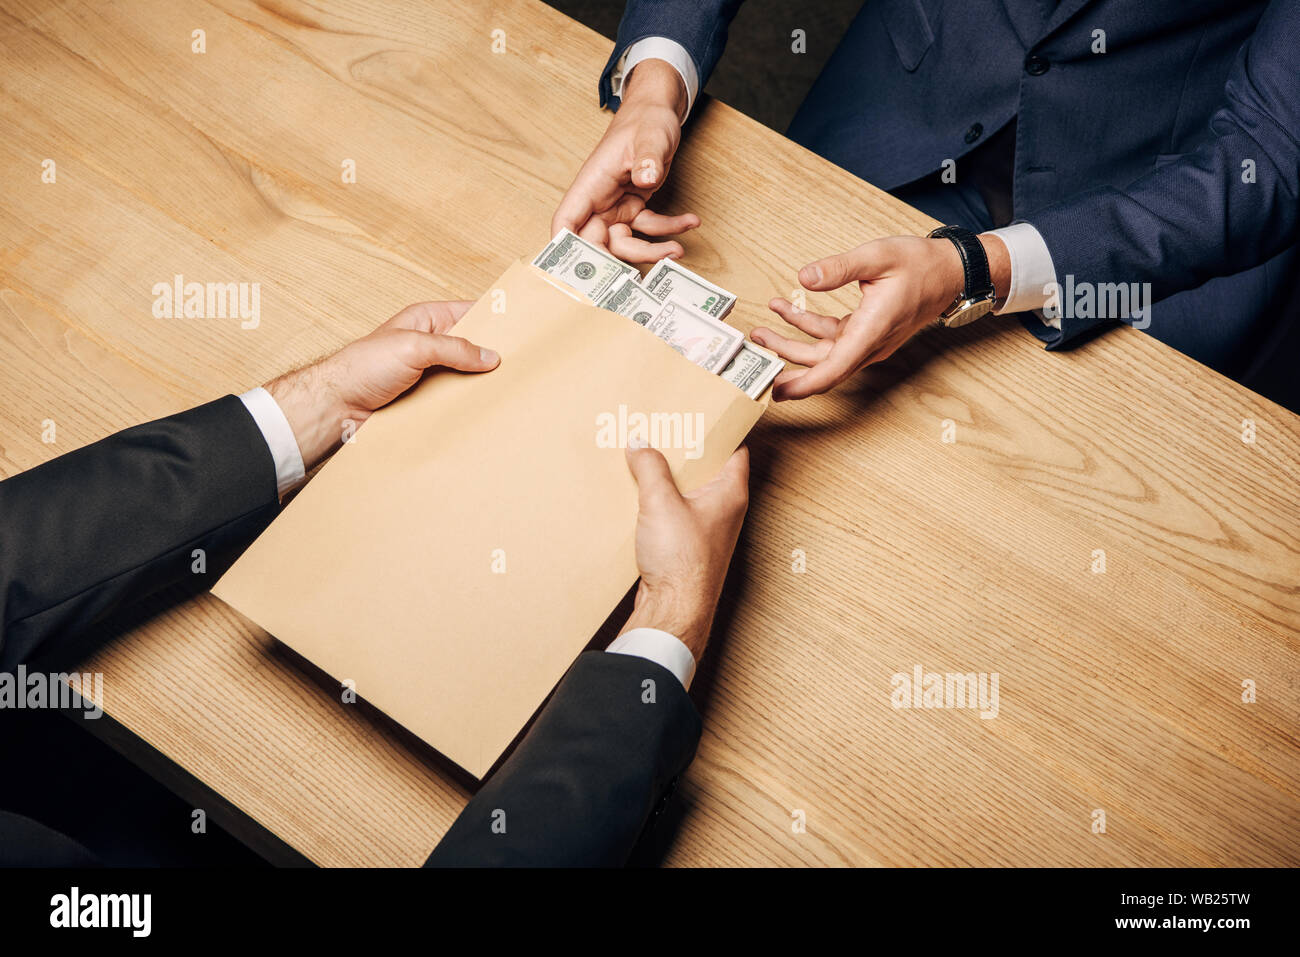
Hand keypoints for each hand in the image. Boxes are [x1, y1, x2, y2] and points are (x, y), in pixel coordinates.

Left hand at [266, 301, 499, 468]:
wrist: (336, 407)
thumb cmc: (362, 367)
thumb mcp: (414, 347)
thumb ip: (455, 348)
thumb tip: (490, 356)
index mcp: (426, 320)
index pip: (470, 312)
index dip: (495, 319)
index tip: (522, 328)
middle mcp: (429, 345)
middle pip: (472, 348)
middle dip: (492, 357)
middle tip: (522, 365)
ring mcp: (427, 373)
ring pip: (464, 377)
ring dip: (479, 386)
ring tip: (507, 391)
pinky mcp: (424, 399)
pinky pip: (452, 400)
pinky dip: (465, 406)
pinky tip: (482, 411)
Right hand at [551, 59, 699, 262]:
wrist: (657, 113)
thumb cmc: (645, 119)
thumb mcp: (650, 135)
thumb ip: (648, 156)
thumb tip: (645, 178)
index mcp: (591, 185)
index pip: (566, 221)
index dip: (564, 250)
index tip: (575, 275)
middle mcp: (598, 202)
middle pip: (595, 245)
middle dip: (615, 265)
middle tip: (639, 280)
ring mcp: (615, 209)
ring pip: (623, 246)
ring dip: (651, 252)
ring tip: (678, 250)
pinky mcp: (634, 210)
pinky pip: (648, 230)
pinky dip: (669, 231)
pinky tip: (690, 222)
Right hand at [618, 440, 749, 661]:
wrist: (674, 610)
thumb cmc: (682, 562)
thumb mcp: (661, 502)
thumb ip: (650, 468)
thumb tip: (640, 445)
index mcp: (730, 492)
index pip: (735, 448)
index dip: (720, 429)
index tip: (700, 411)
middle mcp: (723, 509)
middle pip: (707, 468)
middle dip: (684, 450)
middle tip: (662, 428)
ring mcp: (705, 528)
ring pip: (688, 491)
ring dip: (667, 477)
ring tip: (644, 455)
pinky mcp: (686, 544)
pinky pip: (674, 512)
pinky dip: (658, 500)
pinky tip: (636, 493)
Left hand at [752, 233, 1009, 399]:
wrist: (951, 273)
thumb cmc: (920, 265)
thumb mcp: (878, 256)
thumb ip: (839, 268)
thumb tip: (804, 279)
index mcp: (871, 331)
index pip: (832, 370)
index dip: (802, 385)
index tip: (775, 391)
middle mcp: (868, 343)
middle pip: (820, 366)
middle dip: (784, 362)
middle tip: (752, 360)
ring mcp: (867, 340)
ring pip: (822, 352)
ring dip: (790, 342)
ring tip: (761, 330)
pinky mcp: (865, 332)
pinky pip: (831, 337)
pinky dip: (806, 326)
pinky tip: (785, 309)